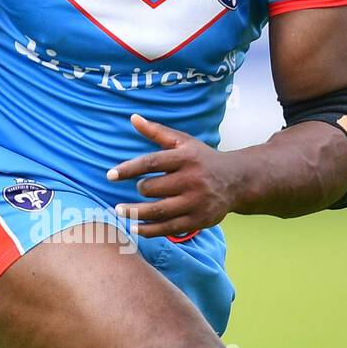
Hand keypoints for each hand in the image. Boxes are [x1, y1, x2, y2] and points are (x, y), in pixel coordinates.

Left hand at [107, 113, 233, 237]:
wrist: (236, 181)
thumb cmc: (202, 159)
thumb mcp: (183, 142)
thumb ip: (157, 132)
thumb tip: (132, 117)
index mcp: (186, 157)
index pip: (151, 162)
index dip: (128, 169)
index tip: (110, 175)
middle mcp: (192, 180)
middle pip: (154, 188)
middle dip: (140, 190)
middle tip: (136, 190)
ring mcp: (196, 202)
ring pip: (159, 211)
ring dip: (135, 213)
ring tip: (119, 210)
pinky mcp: (199, 220)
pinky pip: (169, 228)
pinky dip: (149, 230)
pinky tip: (134, 227)